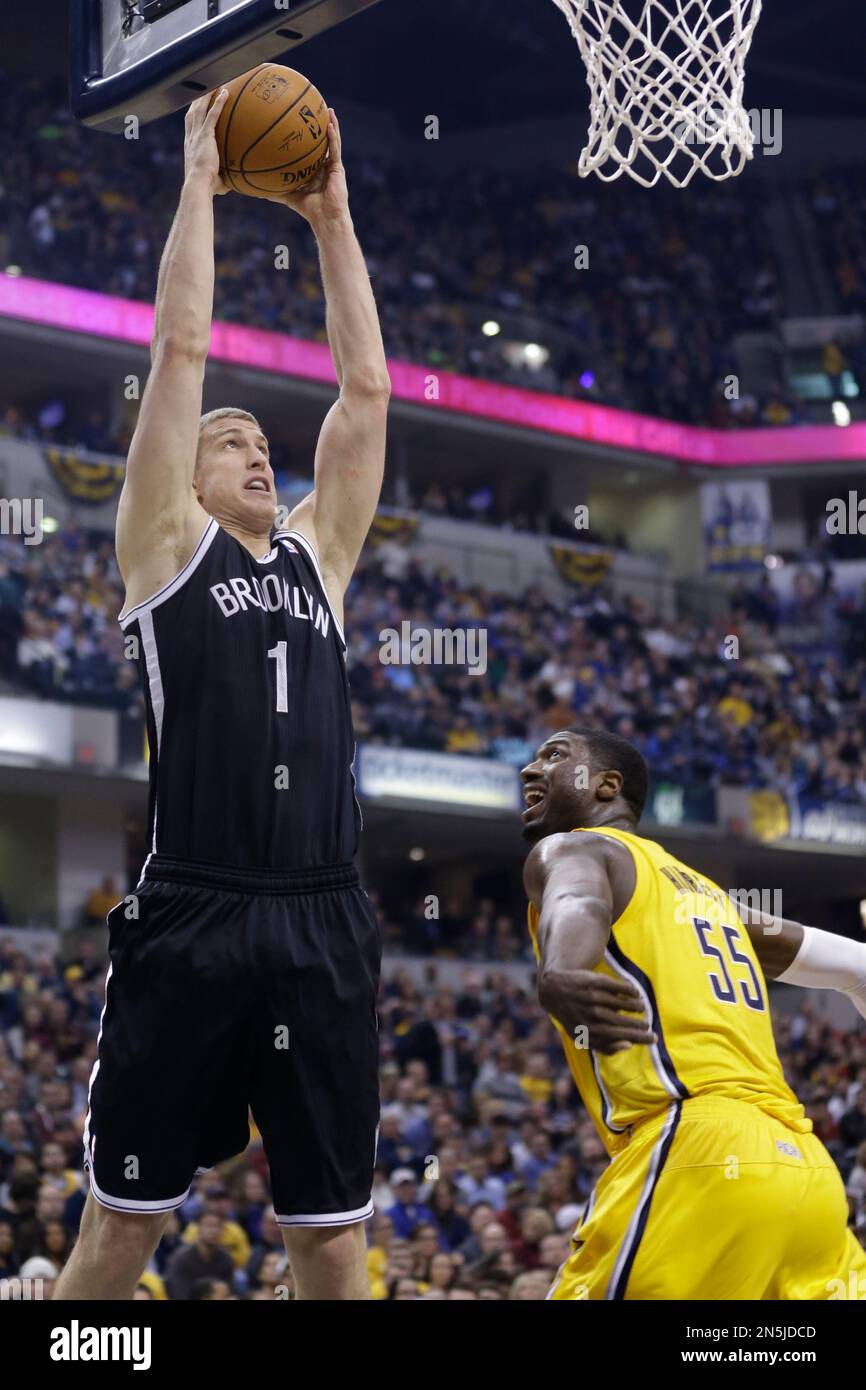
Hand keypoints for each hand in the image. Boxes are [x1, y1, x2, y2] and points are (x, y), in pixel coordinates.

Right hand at [184, 88, 230, 196]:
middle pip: (192, 113)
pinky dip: (218, 102)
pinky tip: (224, 92)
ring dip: (206, 95)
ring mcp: (197, 135)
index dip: (192, 115)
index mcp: (190, 147)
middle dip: (197, 100)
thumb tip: (235, 184)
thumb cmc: (207, 187)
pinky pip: (212, 115)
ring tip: (214, 84)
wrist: (199, 185)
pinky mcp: (205, 136)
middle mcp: (191, 138)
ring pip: (200, 109)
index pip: (190, 126)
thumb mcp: (216, 181)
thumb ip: (223, 178)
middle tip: (204, 89)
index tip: (196, 107)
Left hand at [264, 109, 348, 224]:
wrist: (325, 219)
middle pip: (323, 141)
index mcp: (316, 170)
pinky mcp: (338, 169)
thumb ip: (276, 190)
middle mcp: (325, 165)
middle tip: (315, 109)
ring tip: (328, 109)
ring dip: (331, 125)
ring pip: (333, 141)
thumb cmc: (309, 210)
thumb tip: (256, 189)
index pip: (311, 150)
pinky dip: (333, 137)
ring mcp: (333, 166)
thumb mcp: (289, 197)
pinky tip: (329, 125)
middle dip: (320, 125)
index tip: (301, 122)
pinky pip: (335, 149)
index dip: (308, 137)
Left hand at [538, 969, 656, 1055]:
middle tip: (650, 1027)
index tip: (653, 1038)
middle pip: (620, 1022)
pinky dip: (629, 990)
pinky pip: (616, 986)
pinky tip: (636, 993)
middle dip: (639, 1025)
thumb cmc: (575, 1017)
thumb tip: (629, 1046)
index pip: (618, 1037)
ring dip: (635, 1006)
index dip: (638, 1038)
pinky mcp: (593, 981)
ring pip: (619, 1003)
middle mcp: (590, 1015)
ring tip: (643, 1008)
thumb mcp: (584, 1036)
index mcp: (588, 1031)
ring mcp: (591, 997)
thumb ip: (605, 1046)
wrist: (554, 989)